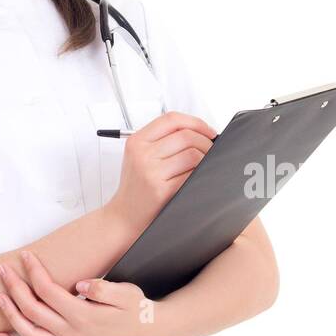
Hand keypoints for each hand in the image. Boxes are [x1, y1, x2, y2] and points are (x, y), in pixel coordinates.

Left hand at [0, 249, 160, 335]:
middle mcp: (71, 333)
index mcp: (84, 316)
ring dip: (10, 315)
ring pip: (29, 333)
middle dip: (15, 287)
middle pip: (33, 310)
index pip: (49, 291)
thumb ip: (104, 290)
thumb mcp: (126, 294)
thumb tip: (82, 285)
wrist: (141, 333)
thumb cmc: (133, 309)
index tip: (25, 256)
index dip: (34, 272)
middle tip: (3, 270)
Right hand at [108, 110, 216, 232]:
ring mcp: (151, 172)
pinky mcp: (161, 190)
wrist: (123, 216)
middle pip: (186, 136)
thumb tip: (200, 131)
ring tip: (204, 165)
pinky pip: (192, 174)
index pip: (171, 119)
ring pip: (193, 154)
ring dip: (206, 159)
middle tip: (211, 150)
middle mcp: (142, 154)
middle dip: (206, 142)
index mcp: (137, 141)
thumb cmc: (136, 187)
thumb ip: (162, 141)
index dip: (195, 122)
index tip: (208, 131)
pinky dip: (201, 174)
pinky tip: (198, 178)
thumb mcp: (139, 157)